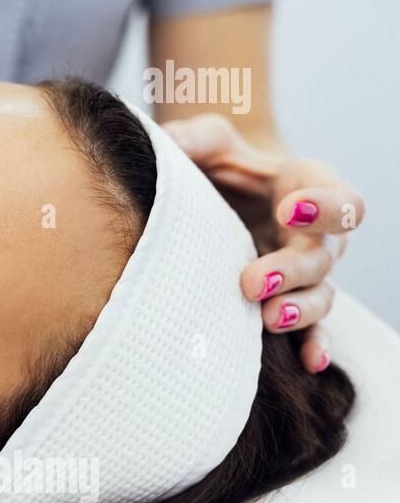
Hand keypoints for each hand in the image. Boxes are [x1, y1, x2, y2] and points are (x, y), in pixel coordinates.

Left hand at [162, 114, 364, 373]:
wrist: (217, 191)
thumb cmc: (217, 161)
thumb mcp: (206, 141)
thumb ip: (192, 139)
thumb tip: (162, 144)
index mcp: (307, 186)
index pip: (340, 198)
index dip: (324, 205)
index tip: (291, 208)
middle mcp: (316, 231)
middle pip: (325, 254)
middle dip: (292, 269)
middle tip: (253, 281)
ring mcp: (304, 269)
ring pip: (321, 295)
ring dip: (298, 310)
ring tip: (267, 319)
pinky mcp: (287, 296)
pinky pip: (311, 327)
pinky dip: (313, 345)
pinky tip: (309, 363)